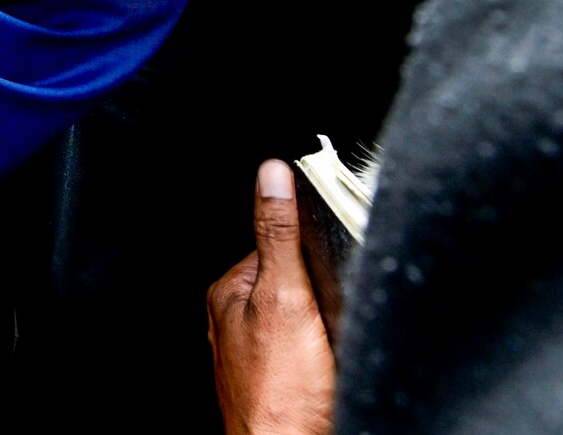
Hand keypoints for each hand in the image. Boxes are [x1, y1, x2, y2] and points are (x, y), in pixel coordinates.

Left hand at [207, 162, 335, 434]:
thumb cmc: (282, 390)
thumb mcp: (286, 296)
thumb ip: (279, 234)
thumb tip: (272, 173)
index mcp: (229, 291)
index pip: (275, 242)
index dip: (310, 245)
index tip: (333, 250)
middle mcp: (235, 319)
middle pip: (291, 278)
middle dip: (319, 285)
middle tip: (333, 308)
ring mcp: (256, 350)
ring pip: (303, 314)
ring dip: (325, 319)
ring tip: (330, 337)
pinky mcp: (281, 376)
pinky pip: (309, 347)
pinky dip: (325, 347)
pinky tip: (330, 359)